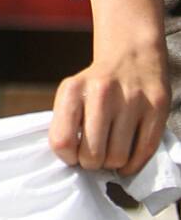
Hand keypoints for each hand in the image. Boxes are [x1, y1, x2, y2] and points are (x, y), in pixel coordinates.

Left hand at [49, 44, 170, 176]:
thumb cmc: (97, 84)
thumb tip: (71, 162)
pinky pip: (144, 152)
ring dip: (113, 163)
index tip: (73, 154)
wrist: (131, 55)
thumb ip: (66, 123)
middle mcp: (102, 92)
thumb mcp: (72, 94)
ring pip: (118, 158)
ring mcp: (132, 99)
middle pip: (92, 156)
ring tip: (111, 152)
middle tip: (94, 156)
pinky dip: (133, 164)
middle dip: (92, 163)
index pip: (62, 141)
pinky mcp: (157, 107)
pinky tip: (127, 158)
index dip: (67, 157)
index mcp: (74, 89)